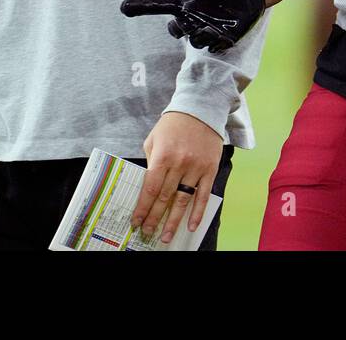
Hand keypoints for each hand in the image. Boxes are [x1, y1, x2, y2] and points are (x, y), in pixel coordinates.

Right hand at [120, 0, 264, 53]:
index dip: (141, 6)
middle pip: (176, 30)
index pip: (158, 6)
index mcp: (183, 3)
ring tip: (212, 27)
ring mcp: (206, 30)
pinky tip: (224, 34)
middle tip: (189, 20)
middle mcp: (191, 19)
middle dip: (179, 28)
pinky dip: (216, 43)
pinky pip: (214, 47)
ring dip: (200, 36)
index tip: (124, 7)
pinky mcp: (222, 39)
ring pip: (195, 41)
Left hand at [130, 112, 223, 243]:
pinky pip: (203, 195)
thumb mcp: (154, 139)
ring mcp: (196, 168)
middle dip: (155, 218)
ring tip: (166, 236)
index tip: (136, 221)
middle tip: (148, 232)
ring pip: (183, 200)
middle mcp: (179, 164)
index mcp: (162, 156)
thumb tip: (149, 186)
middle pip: (165, 198)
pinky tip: (191, 225)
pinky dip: (197, 212)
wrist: (200, 109)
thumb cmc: (173, 124)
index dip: (143, 207)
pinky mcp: (209, 170)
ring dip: (174, 221)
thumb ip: (151, 162)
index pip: (151, 189)